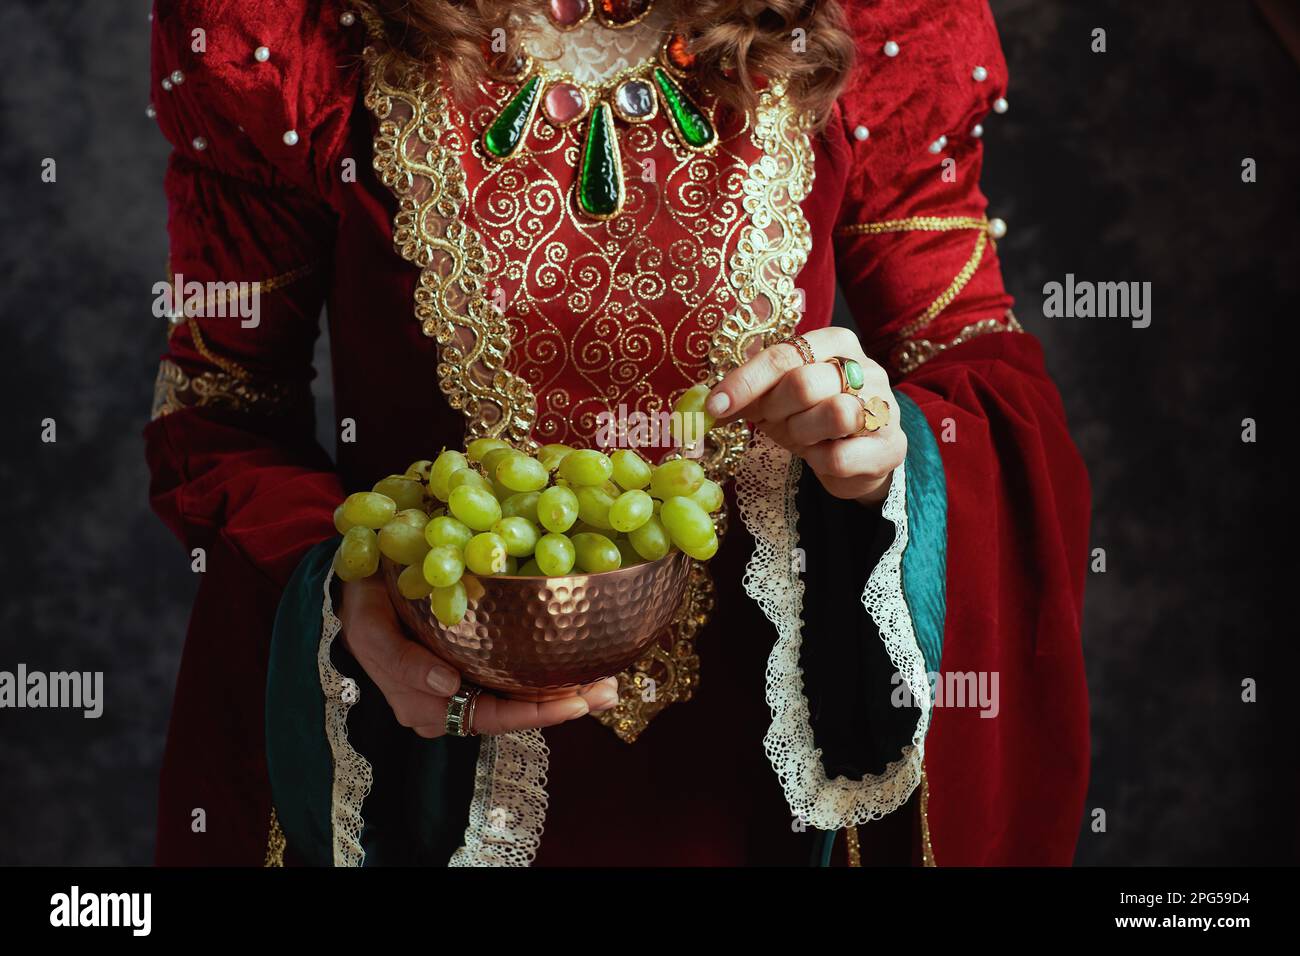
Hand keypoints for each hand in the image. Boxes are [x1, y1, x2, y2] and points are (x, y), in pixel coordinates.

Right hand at [338, 575, 618, 737]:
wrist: (357, 584)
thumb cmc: (363, 605)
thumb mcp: (369, 629)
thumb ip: (401, 662)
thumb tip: (448, 686)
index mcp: (425, 706)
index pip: (490, 717)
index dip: (533, 714)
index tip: (571, 703)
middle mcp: (450, 705)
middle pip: (514, 713)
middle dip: (564, 706)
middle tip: (609, 692)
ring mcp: (464, 686)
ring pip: (520, 698)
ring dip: (566, 693)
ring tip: (610, 683)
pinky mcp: (474, 662)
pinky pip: (514, 675)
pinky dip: (549, 671)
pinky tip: (585, 661)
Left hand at [705, 326, 905, 505]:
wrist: (857, 459)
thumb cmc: (812, 419)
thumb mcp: (778, 399)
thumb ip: (748, 394)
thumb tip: (703, 405)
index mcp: (835, 343)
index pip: (784, 355)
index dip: (745, 382)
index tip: (715, 407)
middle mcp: (865, 368)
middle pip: (805, 383)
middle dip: (776, 410)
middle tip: (773, 422)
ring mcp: (883, 407)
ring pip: (835, 414)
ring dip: (803, 434)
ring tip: (802, 438)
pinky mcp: (890, 446)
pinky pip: (841, 456)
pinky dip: (820, 462)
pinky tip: (822, 458)